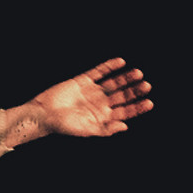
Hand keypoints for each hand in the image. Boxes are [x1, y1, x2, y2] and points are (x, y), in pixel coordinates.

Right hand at [29, 59, 153, 138]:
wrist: (43, 113)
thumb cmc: (63, 126)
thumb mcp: (87, 130)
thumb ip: (106, 129)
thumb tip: (125, 126)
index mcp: (102, 117)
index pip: (124, 112)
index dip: (137, 107)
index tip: (149, 102)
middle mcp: (99, 104)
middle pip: (122, 96)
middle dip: (134, 91)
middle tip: (146, 85)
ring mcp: (92, 91)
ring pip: (114, 83)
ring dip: (126, 78)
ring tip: (137, 73)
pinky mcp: (83, 80)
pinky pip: (99, 71)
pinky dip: (109, 66)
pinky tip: (120, 62)